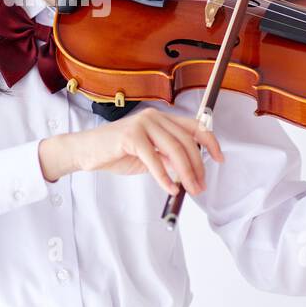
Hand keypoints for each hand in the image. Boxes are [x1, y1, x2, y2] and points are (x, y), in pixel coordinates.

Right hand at [42, 108, 223, 192]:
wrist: (86, 151)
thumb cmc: (116, 153)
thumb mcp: (148, 156)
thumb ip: (168, 157)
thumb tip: (189, 169)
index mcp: (160, 118)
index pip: (194, 126)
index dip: (210, 142)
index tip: (219, 158)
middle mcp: (153, 116)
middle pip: (186, 141)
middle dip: (198, 167)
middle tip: (201, 186)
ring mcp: (142, 124)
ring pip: (174, 149)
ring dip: (186, 173)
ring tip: (190, 190)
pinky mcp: (131, 136)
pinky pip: (154, 159)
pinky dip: (164, 177)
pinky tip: (170, 188)